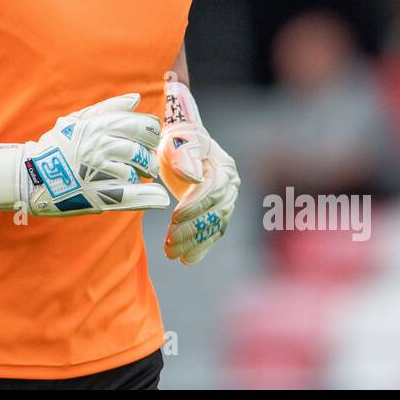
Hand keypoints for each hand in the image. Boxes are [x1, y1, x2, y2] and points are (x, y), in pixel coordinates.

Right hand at [0, 93, 168, 216]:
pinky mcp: (99, 195)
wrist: (30, 176)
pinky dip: (148, 197)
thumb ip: (108, 108)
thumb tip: (135, 99)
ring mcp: (101, 171)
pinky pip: (132, 195)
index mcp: (99, 126)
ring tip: (140, 175)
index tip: (146, 140)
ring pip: (139, 170)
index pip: (143, 125)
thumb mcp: (77, 120)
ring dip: (144, 173)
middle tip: (143, 160)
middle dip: (148, 154)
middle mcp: (102, 146)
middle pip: (143, 148)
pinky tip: (157, 198)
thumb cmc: (55, 147)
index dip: (150, 133)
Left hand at [158, 81, 240, 263]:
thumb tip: (192, 176)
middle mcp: (230, 186)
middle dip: (192, 229)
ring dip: (194, 242)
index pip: (213, 190)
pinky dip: (200, 247)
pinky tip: (186, 259)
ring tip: (172, 254)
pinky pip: (212, 233)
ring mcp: (226, 201)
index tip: (175, 217)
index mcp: (223, 166)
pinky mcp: (217, 213)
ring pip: (214, 226)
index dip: (195, 205)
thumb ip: (184, 155)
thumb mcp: (177, 140)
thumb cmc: (178, 139)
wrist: (181, 145)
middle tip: (170, 243)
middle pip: (215, 212)